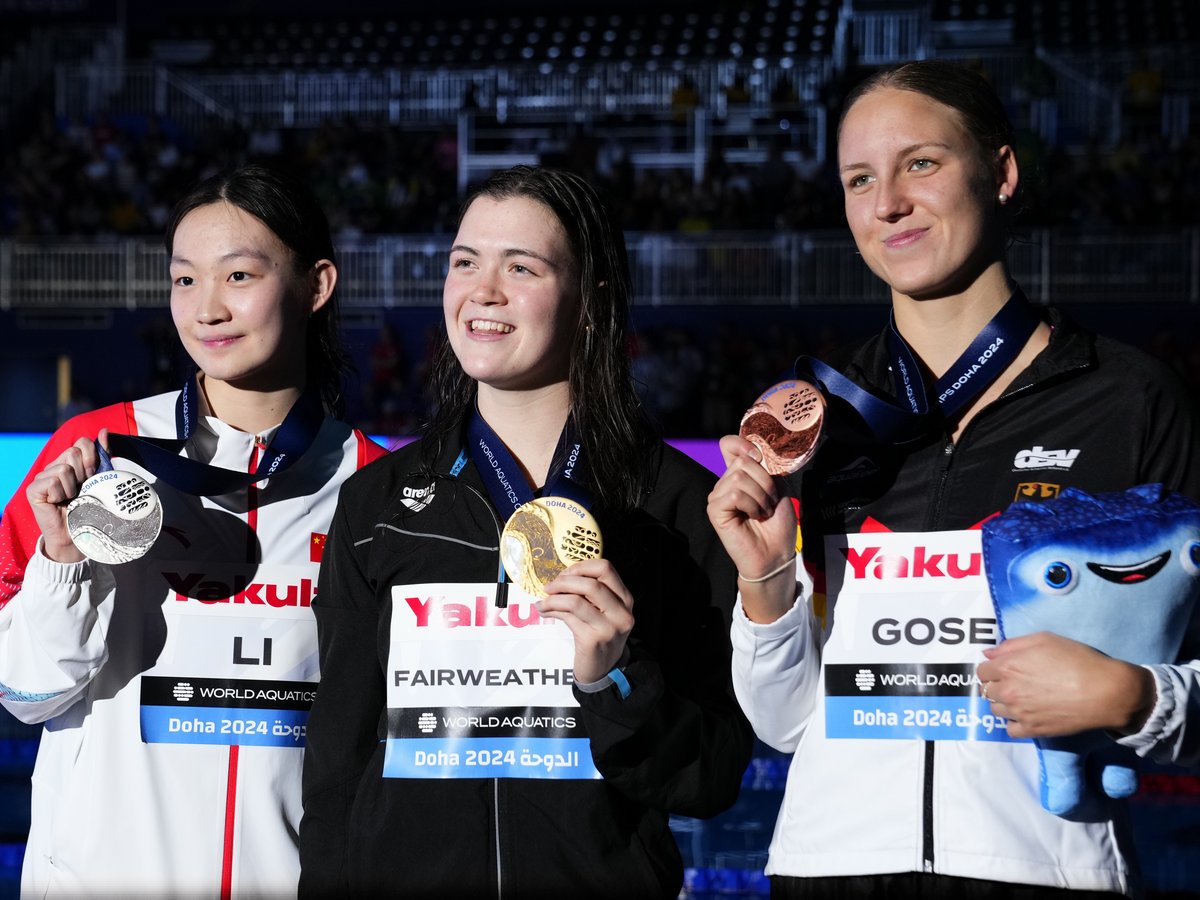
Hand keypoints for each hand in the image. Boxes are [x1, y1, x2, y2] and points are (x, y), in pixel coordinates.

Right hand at [25, 430, 107, 563]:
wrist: (78, 532)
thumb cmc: (90, 506)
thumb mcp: (100, 478)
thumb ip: (102, 455)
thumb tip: (105, 431)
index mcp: (70, 462)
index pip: (82, 443)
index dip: (92, 458)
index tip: (93, 475)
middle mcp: (53, 466)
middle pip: (73, 453)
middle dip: (84, 473)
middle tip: (81, 489)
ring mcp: (41, 477)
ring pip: (64, 469)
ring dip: (73, 487)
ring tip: (70, 498)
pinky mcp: (33, 489)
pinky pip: (53, 481)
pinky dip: (61, 493)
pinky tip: (58, 503)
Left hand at [538, 558, 634, 684]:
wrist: (603, 670)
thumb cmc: (599, 635)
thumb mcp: (603, 612)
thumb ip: (590, 593)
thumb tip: (561, 577)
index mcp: (625, 599)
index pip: (605, 568)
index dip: (581, 567)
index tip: (564, 574)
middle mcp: (622, 612)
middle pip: (591, 583)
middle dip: (564, 581)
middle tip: (549, 587)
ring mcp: (609, 627)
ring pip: (576, 600)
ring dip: (553, 598)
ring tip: (543, 601)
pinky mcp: (593, 640)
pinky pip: (568, 617)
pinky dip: (551, 610)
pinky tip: (544, 611)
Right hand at [705, 434, 797, 622]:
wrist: (776, 552)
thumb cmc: (778, 523)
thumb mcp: (778, 487)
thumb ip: (765, 468)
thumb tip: (754, 452)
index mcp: (740, 474)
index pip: (728, 445)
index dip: (741, 443)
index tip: (758, 455)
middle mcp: (726, 482)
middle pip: (743, 461)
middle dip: (765, 481)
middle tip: (770, 502)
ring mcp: (718, 496)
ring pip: (740, 477)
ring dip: (760, 496)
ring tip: (763, 512)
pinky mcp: (714, 510)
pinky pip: (734, 495)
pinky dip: (751, 504)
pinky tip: (753, 517)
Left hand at [977, 631, 1155, 737]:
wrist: (1104, 691)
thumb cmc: (1076, 660)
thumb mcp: (1044, 640)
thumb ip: (1011, 645)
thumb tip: (989, 654)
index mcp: (1008, 667)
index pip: (981, 670)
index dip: (992, 668)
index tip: (1003, 668)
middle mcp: (1008, 691)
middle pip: (986, 690)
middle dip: (996, 685)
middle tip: (1015, 682)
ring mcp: (1019, 713)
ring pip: (996, 710)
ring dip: (1003, 703)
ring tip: (1022, 698)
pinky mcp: (1032, 730)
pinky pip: (1010, 729)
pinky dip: (1014, 723)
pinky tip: (1026, 715)